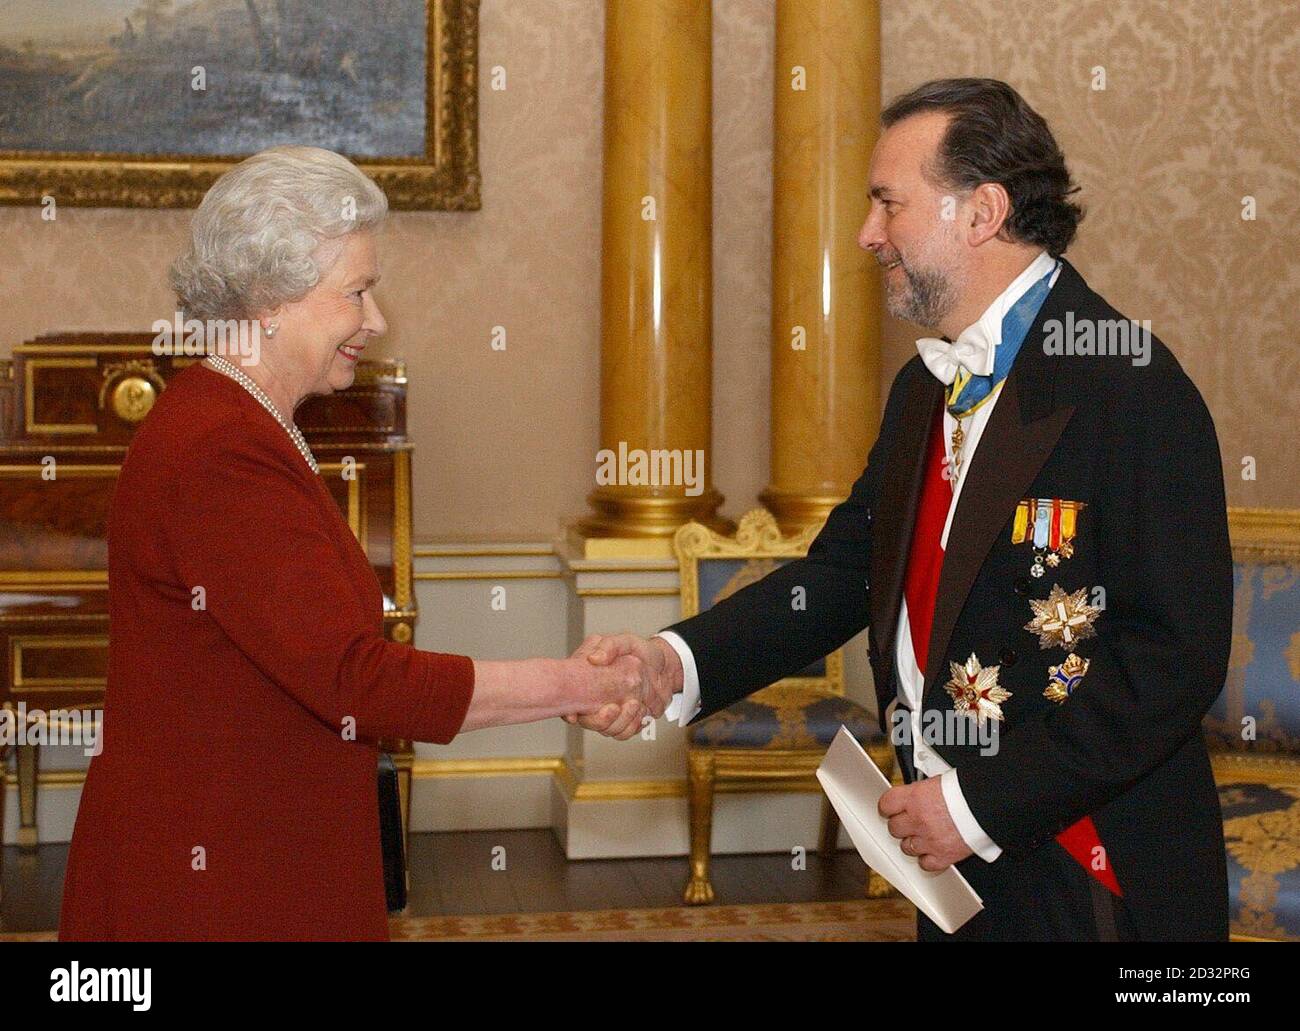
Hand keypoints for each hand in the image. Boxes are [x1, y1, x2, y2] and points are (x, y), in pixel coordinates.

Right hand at [562, 633, 682, 736]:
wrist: (666, 668)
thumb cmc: (643, 653)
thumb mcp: (626, 642)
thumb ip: (609, 645)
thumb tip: (594, 659)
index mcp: (588, 679)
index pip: (569, 700)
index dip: (568, 711)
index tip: (575, 715)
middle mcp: (596, 699)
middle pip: (586, 721)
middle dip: (599, 721)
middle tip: (614, 708)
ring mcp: (611, 712)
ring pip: (606, 730)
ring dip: (620, 722)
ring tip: (635, 704)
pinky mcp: (625, 721)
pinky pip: (623, 733)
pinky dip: (632, 726)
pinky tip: (641, 712)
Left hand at [877, 777, 972, 871]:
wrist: (990, 805)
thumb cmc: (968, 790)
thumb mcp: (938, 782)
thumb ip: (921, 792)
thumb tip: (915, 795)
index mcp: (915, 797)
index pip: (886, 804)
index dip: (888, 807)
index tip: (891, 809)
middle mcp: (919, 819)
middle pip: (894, 828)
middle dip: (901, 825)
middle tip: (910, 822)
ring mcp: (930, 839)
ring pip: (906, 847)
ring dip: (913, 842)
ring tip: (923, 836)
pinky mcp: (944, 855)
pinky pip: (925, 864)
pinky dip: (928, 859)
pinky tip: (932, 851)